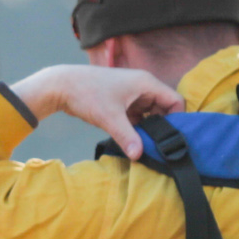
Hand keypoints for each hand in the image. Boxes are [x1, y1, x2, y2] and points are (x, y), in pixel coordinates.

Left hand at [8, 65, 182, 159]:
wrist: (61, 86)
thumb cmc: (86, 93)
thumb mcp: (109, 117)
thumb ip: (126, 136)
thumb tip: (139, 155)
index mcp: (146, 83)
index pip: (175, 100)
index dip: (177, 119)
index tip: (171, 139)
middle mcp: (142, 87)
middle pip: (164, 110)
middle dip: (161, 128)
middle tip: (156, 147)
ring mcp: (131, 95)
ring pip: (149, 115)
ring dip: (147, 129)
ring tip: (143, 146)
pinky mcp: (121, 103)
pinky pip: (137, 117)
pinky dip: (136, 128)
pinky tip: (131, 142)